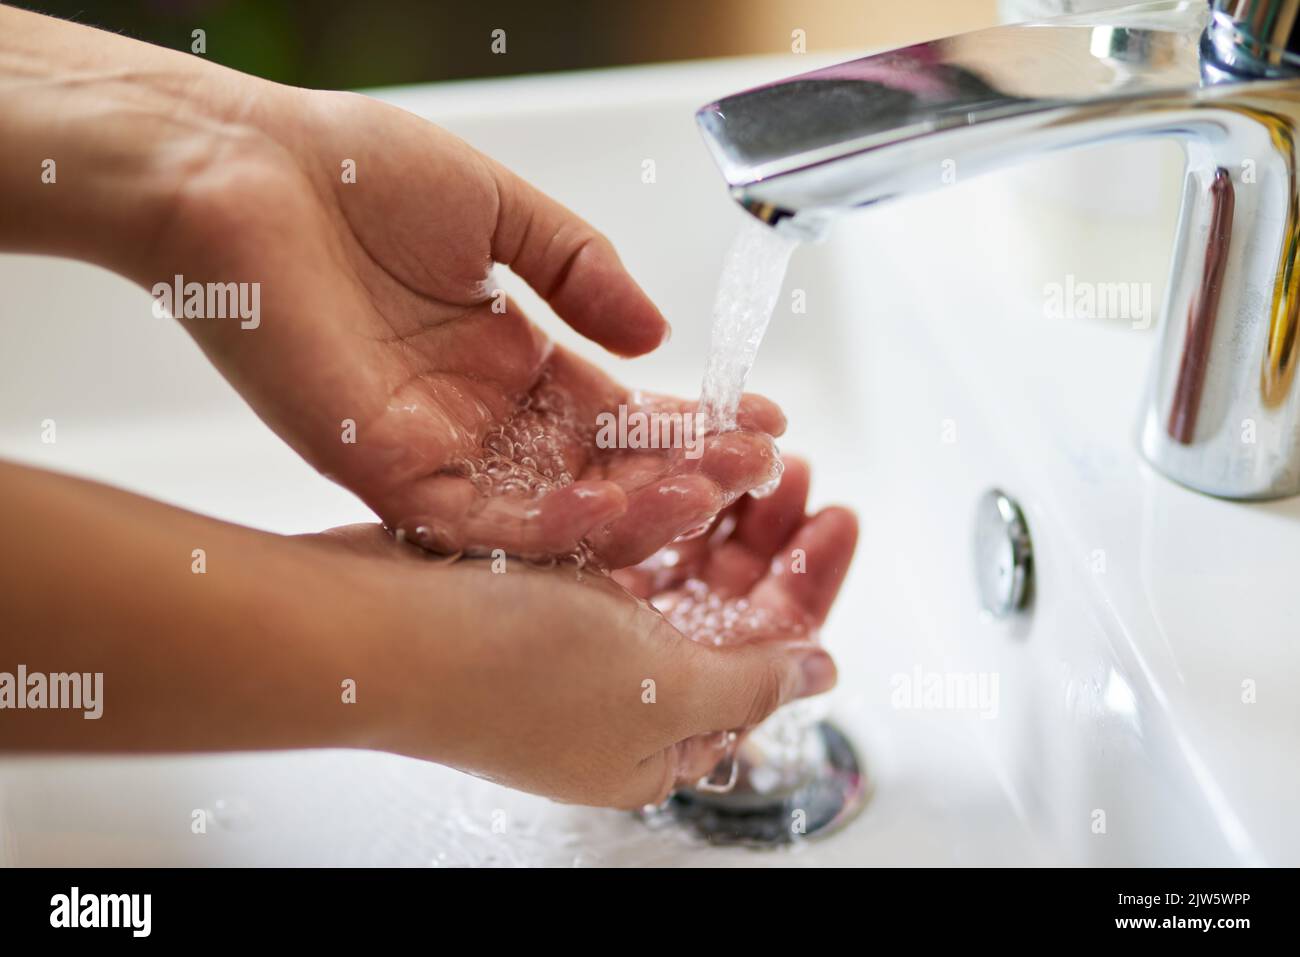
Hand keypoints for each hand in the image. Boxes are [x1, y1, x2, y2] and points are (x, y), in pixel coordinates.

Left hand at [133, 81, 786, 565]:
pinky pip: (478, 523)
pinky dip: (548, 529)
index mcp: (507, 358)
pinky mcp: (384, 468)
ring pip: (547, 509)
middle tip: (751, 471)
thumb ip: (584, 272)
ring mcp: (435, 447)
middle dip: (677, 473)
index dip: (684, 424)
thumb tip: (659, 335)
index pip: (614, 412)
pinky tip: (619, 517)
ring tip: (708, 494)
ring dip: (630, 509)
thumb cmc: (357, 174)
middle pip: (595, 470)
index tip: (756, 425)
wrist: (243, 171)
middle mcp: (478, 415)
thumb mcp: (505, 213)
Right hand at [306, 456, 852, 807]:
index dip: (809, 587)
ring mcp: (575, 643)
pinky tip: (678, 465)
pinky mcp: (537, 592)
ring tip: (747, 451)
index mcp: (660, 740)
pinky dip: (656, 508)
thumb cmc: (506, 674)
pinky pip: (621, 547)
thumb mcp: (659, 687)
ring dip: (716, 513)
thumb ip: (749, 681)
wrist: (372, 631)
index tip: (836, 519)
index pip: (768, 662)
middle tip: (791, 469)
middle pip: (723, 610)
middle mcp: (621, 695)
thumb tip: (817, 675)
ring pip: (673, 571)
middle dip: (766, 538)